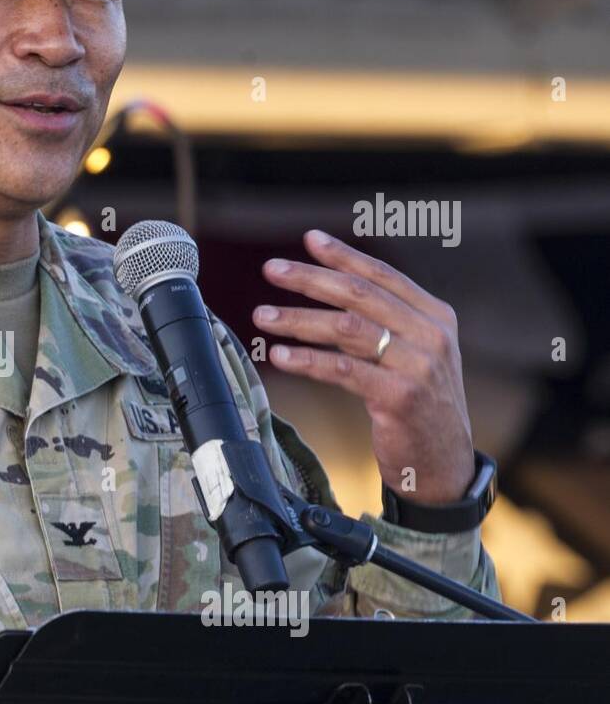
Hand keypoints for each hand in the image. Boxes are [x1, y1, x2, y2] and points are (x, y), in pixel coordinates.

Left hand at [253, 229, 474, 503]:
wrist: (442, 463)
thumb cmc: (417, 406)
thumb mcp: (412, 355)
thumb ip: (383, 322)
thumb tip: (331, 287)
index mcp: (435, 316)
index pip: (383, 275)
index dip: (344, 256)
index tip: (309, 240)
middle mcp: (431, 334)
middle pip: (359, 294)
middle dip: (310, 279)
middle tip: (271, 269)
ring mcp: (418, 365)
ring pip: (346, 328)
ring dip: (298, 319)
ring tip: (262, 315)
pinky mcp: (399, 396)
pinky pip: (343, 370)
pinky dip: (307, 360)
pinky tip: (279, 355)